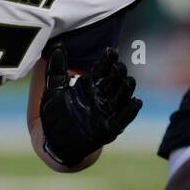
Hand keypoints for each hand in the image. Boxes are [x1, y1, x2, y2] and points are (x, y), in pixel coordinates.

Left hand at [39, 46, 141, 166]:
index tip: (111, 51)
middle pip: (115, 80)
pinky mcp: (108, 128)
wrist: (54, 142)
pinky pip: (123, 118)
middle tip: (117, 67)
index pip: (102, 69)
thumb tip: (57, 47)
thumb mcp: (54, 90)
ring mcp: (106, 111)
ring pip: (122, 96)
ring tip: (127, 80)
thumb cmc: (55, 114)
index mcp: (89, 85)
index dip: (108, 60)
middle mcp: (100, 96)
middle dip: (118, 72)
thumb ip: (56, 70)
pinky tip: (136, 101)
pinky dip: (130, 111)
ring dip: (126, 88)